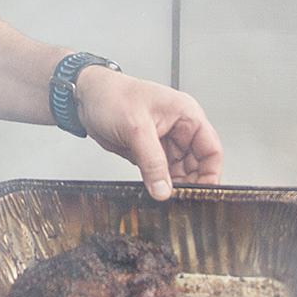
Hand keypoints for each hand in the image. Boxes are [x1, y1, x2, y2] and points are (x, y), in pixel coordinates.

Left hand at [74, 68, 224, 199]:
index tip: (204, 193)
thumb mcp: (136, 128)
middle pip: (197, 164)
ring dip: (173, 186)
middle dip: (191, 183)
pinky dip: (159, 184)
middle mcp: (179, 129)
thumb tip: (163, 189)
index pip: (211, 149)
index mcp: (186, 115)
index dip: (211, 173)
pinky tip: (155, 193)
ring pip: (178, 171)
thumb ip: (152, 162)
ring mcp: (163, 141)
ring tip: (166, 199)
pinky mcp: (148, 152)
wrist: (85, 97)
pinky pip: (160, 173)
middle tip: (181, 201)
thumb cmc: (111, 96)